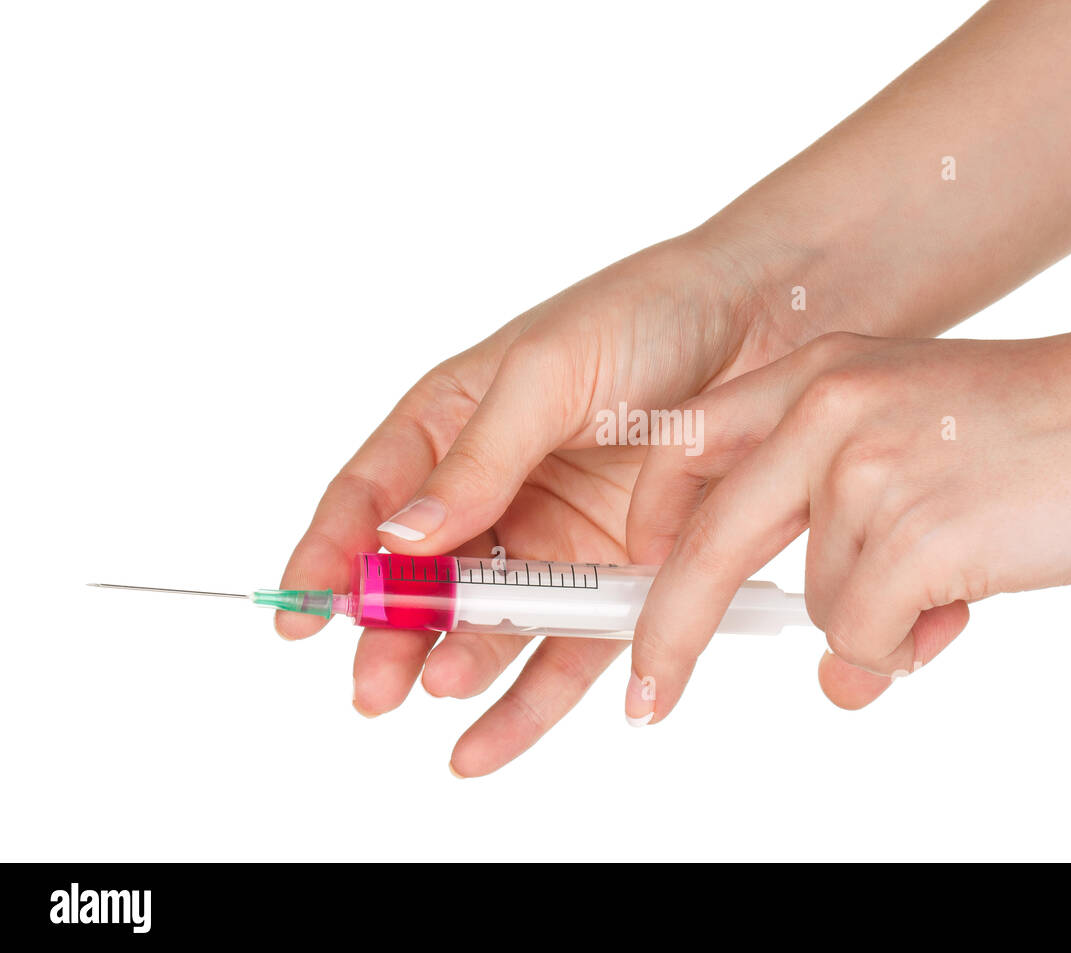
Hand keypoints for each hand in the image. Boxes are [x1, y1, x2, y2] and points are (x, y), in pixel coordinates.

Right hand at [277, 234, 809, 775]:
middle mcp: (496, 489)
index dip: (330, 554)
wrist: (766, 325)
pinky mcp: (618, 578)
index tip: (299, 614)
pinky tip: (486, 739)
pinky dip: (529, 699)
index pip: (372, 495)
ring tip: (439, 692)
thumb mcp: (549, 373)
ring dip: (458, 662)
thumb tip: (398, 537)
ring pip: (489, 621)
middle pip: (424, 576)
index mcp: (454, 423)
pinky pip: (566, 648)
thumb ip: (478, 459)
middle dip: (393, 632)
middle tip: (373, 685)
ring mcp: (556, 539)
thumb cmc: (646, 318)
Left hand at [624, 320, 1070, 722]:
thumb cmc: (1045, 426)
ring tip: (953, 581)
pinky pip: (864, 637)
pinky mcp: (915, 533)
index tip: (641, 578)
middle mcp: (825, 410)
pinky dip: (903, 647)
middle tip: (651, 698)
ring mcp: (867, 469)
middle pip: (706, 542)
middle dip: (670, 631)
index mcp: (816, 375)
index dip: (656, 524)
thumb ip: (852, 526)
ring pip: (820, 604)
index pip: (686, 448)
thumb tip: (836, 669)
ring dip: (877, 620)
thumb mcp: (914, 429)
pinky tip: (961, 605)